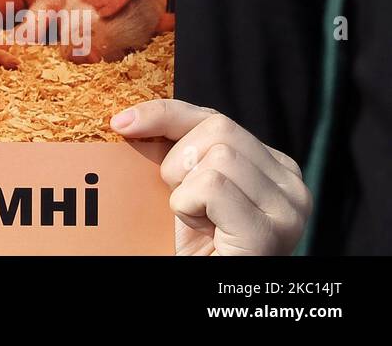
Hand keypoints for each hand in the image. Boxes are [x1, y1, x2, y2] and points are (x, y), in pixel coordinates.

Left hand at [111, 99, 310, 255]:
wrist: (211, 296)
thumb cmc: (195, 245)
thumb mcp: (187, 186)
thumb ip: (179, 148)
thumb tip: (126, 119)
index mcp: (274, 167)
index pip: (215, 119)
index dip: (164, 115)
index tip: (121, 123)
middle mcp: (291, 185)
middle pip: (219, 129)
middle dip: (180, 160)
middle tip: (183, 201)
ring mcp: (287, 209)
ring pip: (217, 156)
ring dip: (185, 190)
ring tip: (198, 222)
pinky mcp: (268, 232)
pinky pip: (212, 187)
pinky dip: (189, 206)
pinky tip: (203, 232)